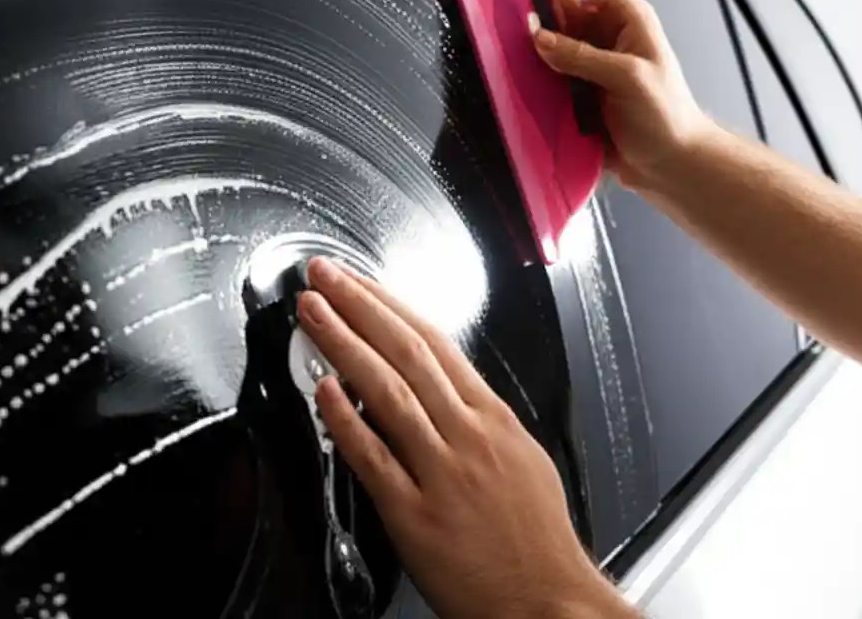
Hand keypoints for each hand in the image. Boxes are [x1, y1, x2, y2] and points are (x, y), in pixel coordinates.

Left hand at [297, 257, 635, 618]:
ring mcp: (441, 473)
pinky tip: (324, 391)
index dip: (391, 305)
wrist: (548, 602)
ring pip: (387, 392)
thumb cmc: (535, 540)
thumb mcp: (522, 460)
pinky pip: (374, 458)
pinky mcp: (415, 514)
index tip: (360, 281)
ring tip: (312, 314)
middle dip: (361, 306)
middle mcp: (468, 437)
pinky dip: (347, 421)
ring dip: (345, 345)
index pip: (436, 343)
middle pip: (407, 354)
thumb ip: (480, 420)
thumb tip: (446, 390)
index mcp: (494, 420)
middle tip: (324, 275)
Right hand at [532, 0, 715, 188]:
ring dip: (538, 58)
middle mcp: (604, 33)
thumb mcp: (626, 78)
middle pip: (557, 9)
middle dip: (541, 27)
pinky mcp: (577, 90)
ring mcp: (589, 62)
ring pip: (548, 43)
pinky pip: (547, 74)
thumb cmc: (663, 117)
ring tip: (537, 81)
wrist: (670, 166)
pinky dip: (539, 81)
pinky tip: (538, 96)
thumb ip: (581, 55)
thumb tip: (537, 35)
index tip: (541, 17)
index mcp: (625, 15)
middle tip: (538, 58)